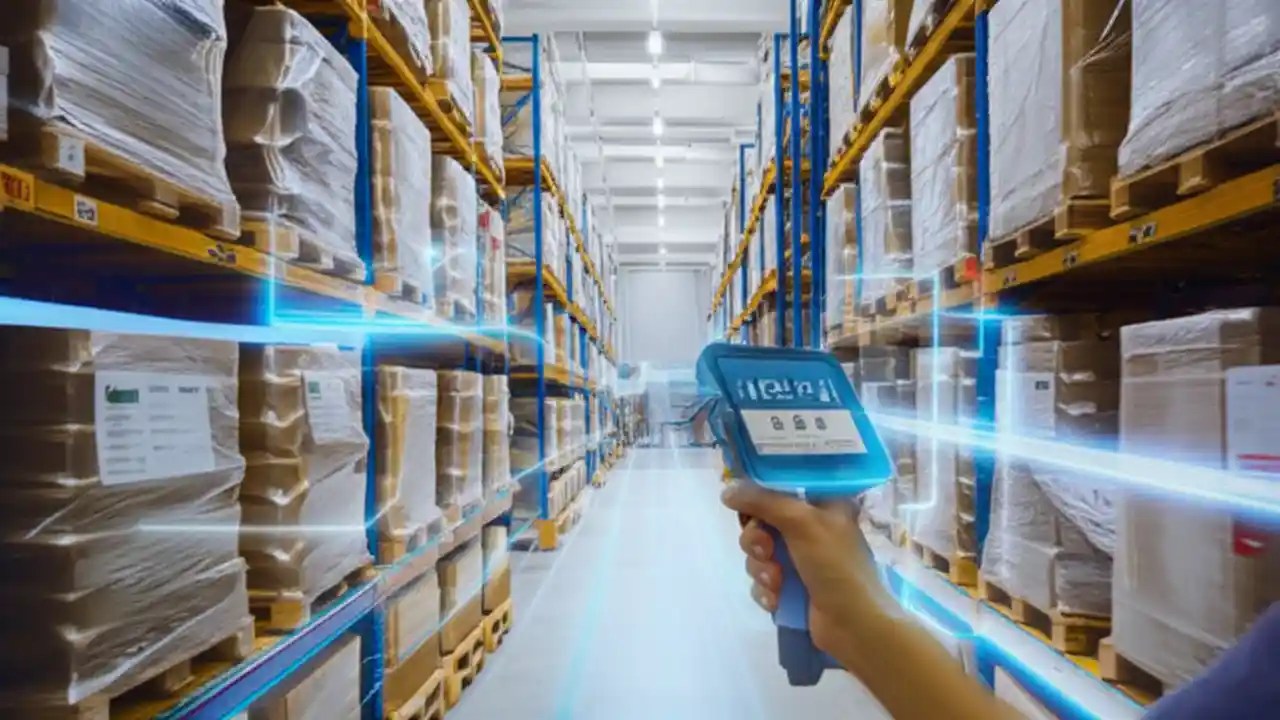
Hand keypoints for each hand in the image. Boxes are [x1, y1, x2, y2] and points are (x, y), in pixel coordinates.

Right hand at [722, 482, 891, 664]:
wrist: (853, 625)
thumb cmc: (835, 566)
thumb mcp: (802, 523)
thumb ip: (763, 502)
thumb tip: (728, 490)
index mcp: (823, 504)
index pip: (781, 488)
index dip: (759, 498)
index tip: (747, 509)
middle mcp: (811, 528)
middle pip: (762, 522)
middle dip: (757, 540)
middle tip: (766, 551)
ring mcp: (801, 559)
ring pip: (758, 553)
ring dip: (761, 568)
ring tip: (777, 583)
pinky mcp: (792, 587)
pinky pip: (762, 580)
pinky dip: (766, 589)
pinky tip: (776, 600)